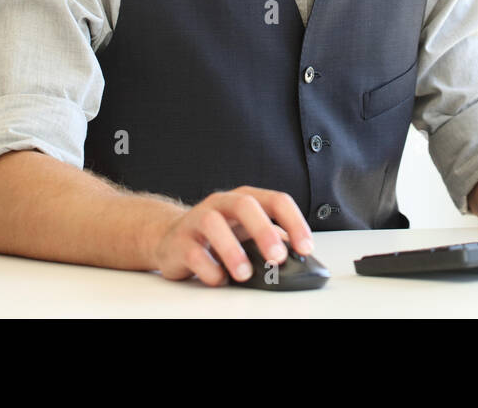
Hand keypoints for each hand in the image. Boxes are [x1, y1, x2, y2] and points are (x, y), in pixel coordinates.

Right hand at [153, 186, 314, 284]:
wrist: (172, 238)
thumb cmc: (220, 234)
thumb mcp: (248, 231)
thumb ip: (274, 239)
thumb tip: (301, 258)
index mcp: (245, 198)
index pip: (276, 200)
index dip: (294, 222)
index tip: (306, 248)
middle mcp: (221, 203)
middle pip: (244, 204)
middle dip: (263, 231)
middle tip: (277, 258)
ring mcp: (197, 219)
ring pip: (213, 224)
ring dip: (232, 250)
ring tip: (244, 273)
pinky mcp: (179, 242)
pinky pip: (193, 253)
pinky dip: (209, 268)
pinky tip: (220, 279)